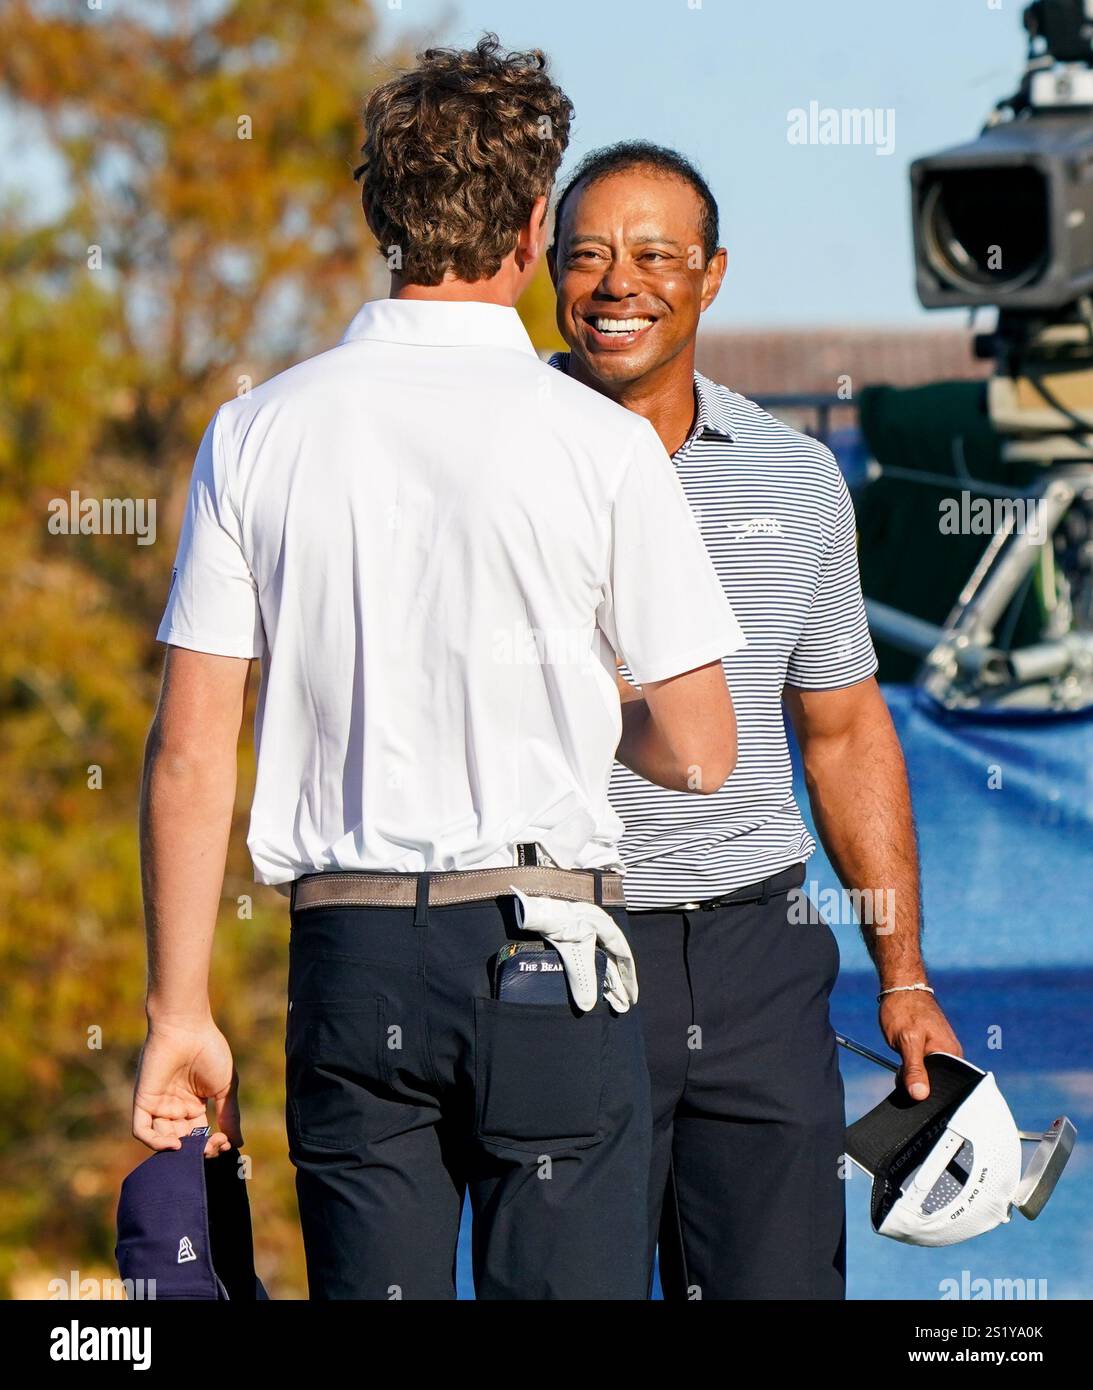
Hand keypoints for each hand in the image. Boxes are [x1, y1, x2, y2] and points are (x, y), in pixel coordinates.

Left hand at [132, 1016, 241, 1156]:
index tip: (225, 1142)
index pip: (200, 1135)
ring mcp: (158, 1105)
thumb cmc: (210, 1051)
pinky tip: (176, 1144)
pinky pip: (142, 1130)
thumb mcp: (225, 1087)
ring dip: (179, 1149)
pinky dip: (156, 1142)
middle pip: (183, 1140)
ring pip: (163, 1139)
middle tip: (211, 1147)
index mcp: (193, 1104)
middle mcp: (174, 1107)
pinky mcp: (143, 1101)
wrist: (188, 1028)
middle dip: (197, 1149)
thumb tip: (238, 1144)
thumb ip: (230, 1115)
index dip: (211, 1144)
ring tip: (195, 1146)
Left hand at [510, 888, 638, 1012]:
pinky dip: (592, 966)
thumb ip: (583, 980)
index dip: (629, 978)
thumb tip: (588, 1006)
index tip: (632, 998)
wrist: (535, 911)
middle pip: (614, 956)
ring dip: (605, 974)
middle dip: (618, 980)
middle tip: (621, 1002)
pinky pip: (589, 950)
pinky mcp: (572, 928)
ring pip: (601, 954)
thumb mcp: (574, 955)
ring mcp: (586, 924)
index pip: (624, 956)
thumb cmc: (559, 926)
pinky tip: (590, 976)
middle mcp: (600, 924)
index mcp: (606, 927)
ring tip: (607, 995)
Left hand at [878, 990, 962, 1101]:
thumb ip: (914, 1069)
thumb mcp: (907, 1041)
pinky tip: (902, 1060)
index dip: (929, 1095)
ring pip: (927, 1074)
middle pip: (936, 1083)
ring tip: (902, 1060)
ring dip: (912, 1074)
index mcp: (951, 1054)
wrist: (901, 987)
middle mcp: (950, 1054)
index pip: (946, 1087)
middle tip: (902, 1074)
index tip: (912, 1096)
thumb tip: (920, 1095)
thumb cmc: (905, 1009)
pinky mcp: (931, 1047)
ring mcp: (941, 1050)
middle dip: (919, 1085)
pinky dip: (911, 1067)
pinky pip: (923, 1065)